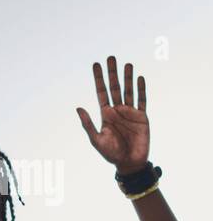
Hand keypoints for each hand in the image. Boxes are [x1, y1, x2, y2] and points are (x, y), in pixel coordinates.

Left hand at [76, 56, 149, 173]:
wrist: (129, 163)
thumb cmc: (110, 153)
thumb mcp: (96, 139)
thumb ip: (87, 123)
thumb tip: (78, 107)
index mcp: (105, 114)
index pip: (101, 92)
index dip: (98, 78)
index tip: (96, 64)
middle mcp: (117, 110)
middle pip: (114, 87)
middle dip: (112, 73)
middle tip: (111, 57)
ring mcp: (130, 112)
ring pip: (128, 90)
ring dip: (128, 77)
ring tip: (127, 64)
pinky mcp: (142, 116)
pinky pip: (142, 100)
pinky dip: (141, 89)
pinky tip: (140, 78)